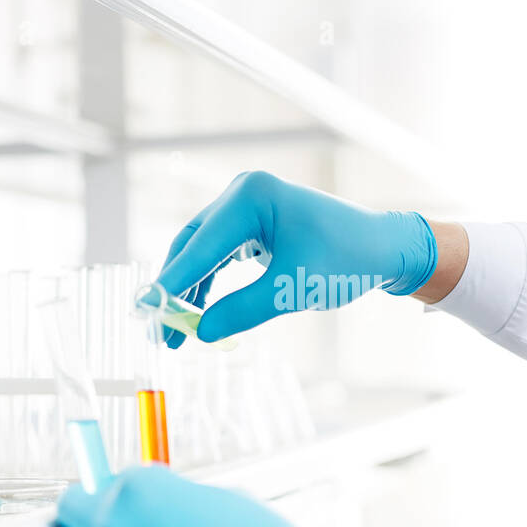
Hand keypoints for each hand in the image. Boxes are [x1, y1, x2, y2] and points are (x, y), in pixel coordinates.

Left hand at [55, 465, 361, 526]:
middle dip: (92, 510)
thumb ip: (177, 498)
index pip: (111, 477)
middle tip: (115, 523)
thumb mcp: (222, 499)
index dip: (127, 492)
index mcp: (142, 485)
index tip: (134, 504)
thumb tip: (163, 505)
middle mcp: (113, 522)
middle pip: (73, 506)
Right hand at [157, 170, 437, 345]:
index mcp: (252, 198)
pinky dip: (208, 281)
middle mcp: (243, 193)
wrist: (383, 247)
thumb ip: (243, 310)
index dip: (170, 281)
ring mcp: (248, 206)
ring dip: (189, 289)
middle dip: (175, 289)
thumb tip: (199, 332)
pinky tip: (197, 311)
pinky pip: (220, 253)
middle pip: (193, 244)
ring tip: (175, 332)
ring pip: (203, 251)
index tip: (144, 308)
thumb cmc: (346, 260)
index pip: (201, 245)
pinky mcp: (255, 223)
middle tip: (158, 330)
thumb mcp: (293, 290)